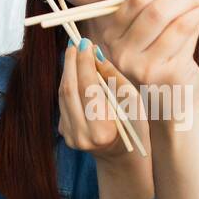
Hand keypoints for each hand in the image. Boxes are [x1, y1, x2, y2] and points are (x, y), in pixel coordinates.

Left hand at [57, 37, 150, 164]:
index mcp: (102, 131)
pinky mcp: (64, 132)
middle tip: (76, 43)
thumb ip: (114, 78)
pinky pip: (63, 102)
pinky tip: (76, 72)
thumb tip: (95, 54)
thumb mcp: (133, 102)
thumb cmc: (135, 126)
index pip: (87, 89)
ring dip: (67, 71)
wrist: (122, 155)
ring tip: (75, 54)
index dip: (85, 63)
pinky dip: (68, 83)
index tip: (86, 43)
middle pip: (69, 90)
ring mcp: (70, 136)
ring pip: (63, 95)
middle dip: (71, 63)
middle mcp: (81, 136)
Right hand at [101, 0, 198, 94]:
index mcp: (111, 35)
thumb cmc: (162, 66)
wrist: (169, 108)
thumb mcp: (150, 34)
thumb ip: (156, 4)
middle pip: (154, 8)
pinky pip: (186, 36)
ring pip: (173, 20)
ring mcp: (141, 66)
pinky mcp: (164, 75)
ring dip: (196, 2)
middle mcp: (120, 52)